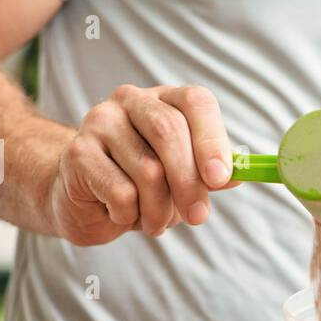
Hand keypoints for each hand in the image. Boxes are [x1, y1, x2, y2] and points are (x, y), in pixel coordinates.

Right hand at [48, 84, 237, 245]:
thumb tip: (242, 174)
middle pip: (169, 132)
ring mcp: (101, 121)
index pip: (196, 102)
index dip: (212, 140)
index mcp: (166, 99)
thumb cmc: (140, 184)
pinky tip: (123, 214)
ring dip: (159, 209)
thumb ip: (211, 174)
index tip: (220, 178)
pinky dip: (130, 215)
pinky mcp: (79, 152)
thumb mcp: (184, 178)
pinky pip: (120, 192)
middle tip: (198, 217)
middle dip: (189, 183)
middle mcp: (131, 100)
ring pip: (148, 170)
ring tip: (155, 221)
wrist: (84, 200)